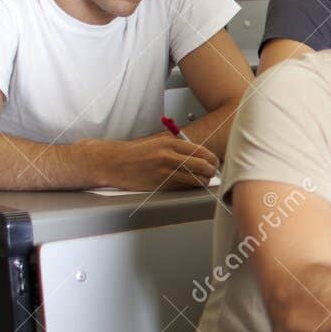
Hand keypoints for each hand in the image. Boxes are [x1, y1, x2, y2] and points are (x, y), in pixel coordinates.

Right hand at [91, 133, 218, 189]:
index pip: (200, 151)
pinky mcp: (160, 185)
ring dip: (204, 181)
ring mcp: (164, 172)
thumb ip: (179, 149)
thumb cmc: (138, 154)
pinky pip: (183, 187)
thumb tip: (202, 157)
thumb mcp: (159, 144)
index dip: (212, 158)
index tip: (214, 162)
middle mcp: (168, 157)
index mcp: (169, 143)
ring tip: (204, 180)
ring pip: (195, 179)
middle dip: (211, 170)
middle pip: (202, 165)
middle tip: (213, 172)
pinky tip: (191, 184)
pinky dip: (191, 187)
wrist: (115, 163)